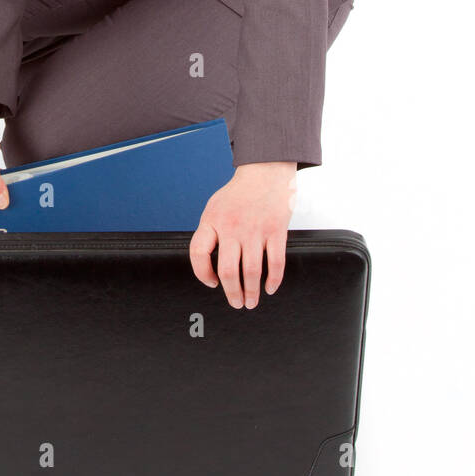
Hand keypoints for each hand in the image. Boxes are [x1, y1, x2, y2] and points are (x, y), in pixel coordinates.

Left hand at [189, 162, 297, 308]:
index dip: (202, 274)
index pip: (198, 254)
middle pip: (228, 271)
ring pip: (252, 271)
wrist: (264, 171)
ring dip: (252, 292)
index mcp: (212, 221)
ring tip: (251, 302)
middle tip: (237, 303)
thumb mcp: (214, 207)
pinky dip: (273, 280)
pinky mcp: (276, 230)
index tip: (212, 283)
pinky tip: (269, 288)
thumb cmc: (238, 193)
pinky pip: (275, 262)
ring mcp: (255, 229)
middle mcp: (232, 227)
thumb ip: (210, 232)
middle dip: (232, 293)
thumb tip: (207, 264)